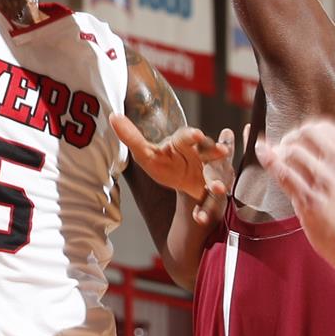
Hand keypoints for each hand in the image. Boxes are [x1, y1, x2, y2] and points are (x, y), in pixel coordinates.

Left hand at [112, 115, 232, 225]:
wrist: (188, 184)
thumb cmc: (168, 164)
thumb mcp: (147, 154)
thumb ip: (132, 137)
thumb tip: (113, 116)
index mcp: (184, 144)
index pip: (188, 136)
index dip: (193, 135)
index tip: (197, 135)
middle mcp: (202, 157)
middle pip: (209, 152)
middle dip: (215, 152)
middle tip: (221, 152)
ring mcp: (210, 175)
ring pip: (216, 177)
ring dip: (217, 182)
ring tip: (218, 189)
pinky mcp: (212, 196)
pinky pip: (210, 204)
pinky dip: (205, 211)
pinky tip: (200, 218)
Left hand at [260, 117, 334, 283]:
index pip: (324, 129)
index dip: (306, 132)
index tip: (300, 138)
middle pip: (305, 136)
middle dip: (290, 139)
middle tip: (284, 147)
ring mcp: (324, 184)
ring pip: (292, 152)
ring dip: (279, 152)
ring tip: (275, 156)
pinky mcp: (309, 202)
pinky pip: (283, 174)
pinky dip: (269, 160)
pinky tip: (263, 154)